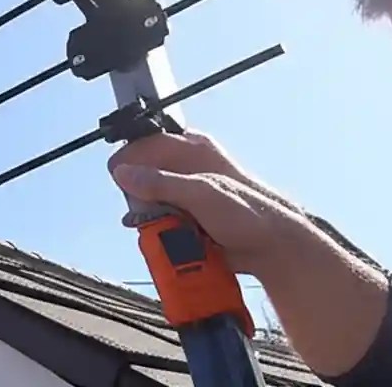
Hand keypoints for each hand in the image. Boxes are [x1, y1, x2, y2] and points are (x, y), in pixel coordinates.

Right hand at [107, 131, 307, 277]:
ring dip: (146, 215)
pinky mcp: (187, 213)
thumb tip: (124, 173)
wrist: (273, 247)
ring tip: (153, 226)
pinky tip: (158, 236)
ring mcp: (186, 191)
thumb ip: (161, 182)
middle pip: (143, 172)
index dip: (129, 161)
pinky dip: (156, 228)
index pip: (145, 144)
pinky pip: (160, 217)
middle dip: (136, 193)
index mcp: (191, 148)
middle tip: (140, 209)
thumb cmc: (248, 213)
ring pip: (149, 198)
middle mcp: (187, 166)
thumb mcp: (201, 193)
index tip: (118, 180)